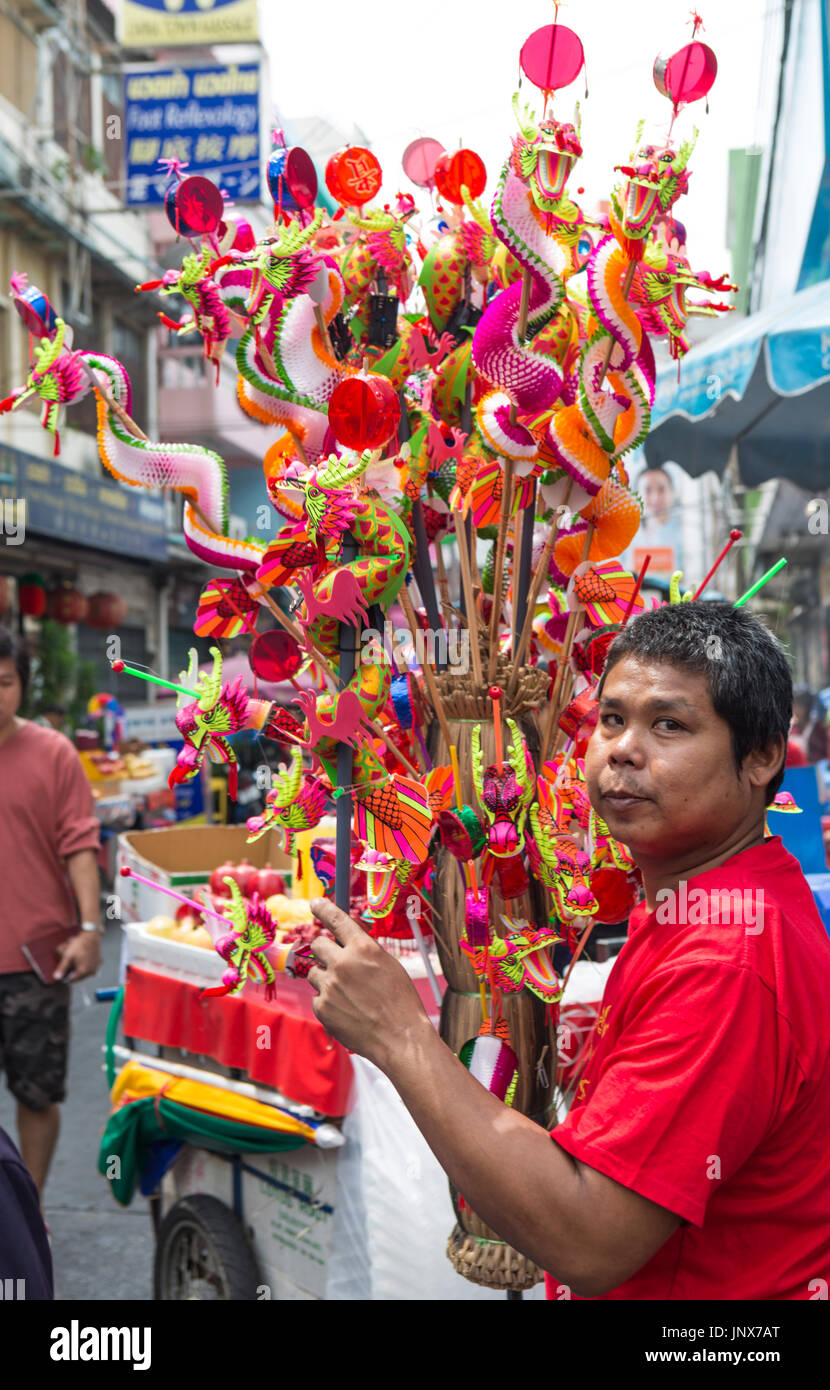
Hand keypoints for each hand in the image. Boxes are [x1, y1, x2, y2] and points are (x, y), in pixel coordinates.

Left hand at [54, 931, 100, 982]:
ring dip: (79, 968)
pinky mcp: (99, 962)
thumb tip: (56, 978)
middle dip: (73, 971)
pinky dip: (85, 964)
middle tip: (70, 961)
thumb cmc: (79, 946)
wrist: (91, 936)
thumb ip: (62, 968)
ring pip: (84, 972)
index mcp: (83, 972)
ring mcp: (96, 967)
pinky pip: (90, 967)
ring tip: (76, 958)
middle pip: (78, 976)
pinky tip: (82, 957)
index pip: (72, 980)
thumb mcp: (68, 956)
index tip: (64, 969)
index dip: (66, 976)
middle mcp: (91, 972)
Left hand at [307, 899, 428, 1068]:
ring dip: (326, 979)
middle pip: (318, 945)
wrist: (399, 1037)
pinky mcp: (322, 1008)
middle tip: (337, 963)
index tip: (315, 903)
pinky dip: (327, 1002)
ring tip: (348, 995)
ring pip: (314, 972)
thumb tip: (347, 942)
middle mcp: (343, 963)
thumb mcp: (388, 965)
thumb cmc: (400, 1002)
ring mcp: (329, 986)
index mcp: (363, 948)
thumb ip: (365, 951)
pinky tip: (346, 1011)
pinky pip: (317, 997)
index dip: (324, 908)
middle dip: (325, 952)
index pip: (337, 920)